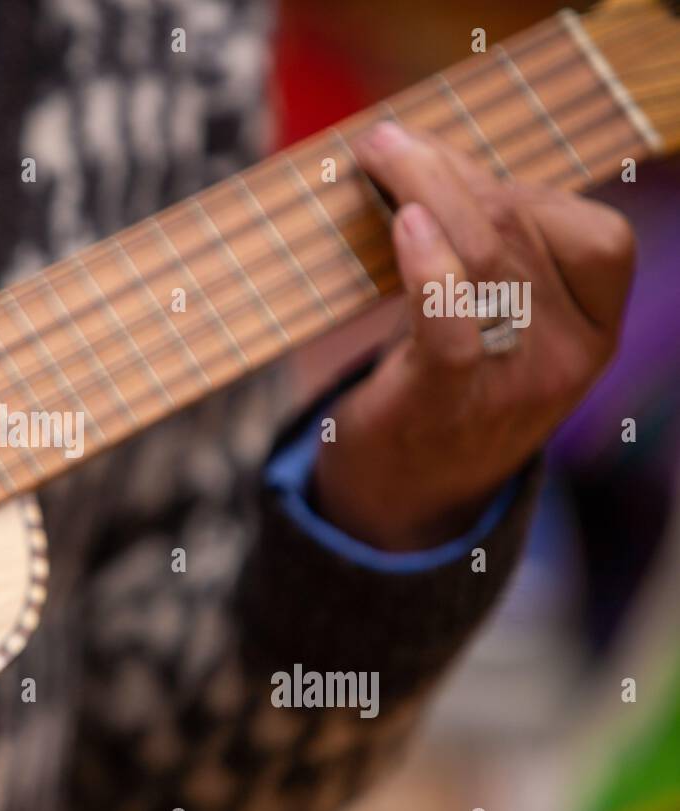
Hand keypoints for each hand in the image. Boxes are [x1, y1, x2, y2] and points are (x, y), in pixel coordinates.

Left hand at [312, 122, 634, 550]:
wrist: (402, 506)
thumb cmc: (440, 393)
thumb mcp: (494, 327)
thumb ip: (494, 261)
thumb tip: (435, 163)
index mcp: (595, 331)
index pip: (595, 235)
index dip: (519, 185)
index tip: (448, 164)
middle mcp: (572, 357)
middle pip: (522, 232)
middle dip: (449, 172)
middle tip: (385, 142)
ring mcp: (514, 384)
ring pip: (486, 258)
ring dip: (424, 190)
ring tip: (377, 156)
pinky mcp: (447, 402)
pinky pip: (451, 322)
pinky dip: (428, 267)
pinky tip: (405, 225)